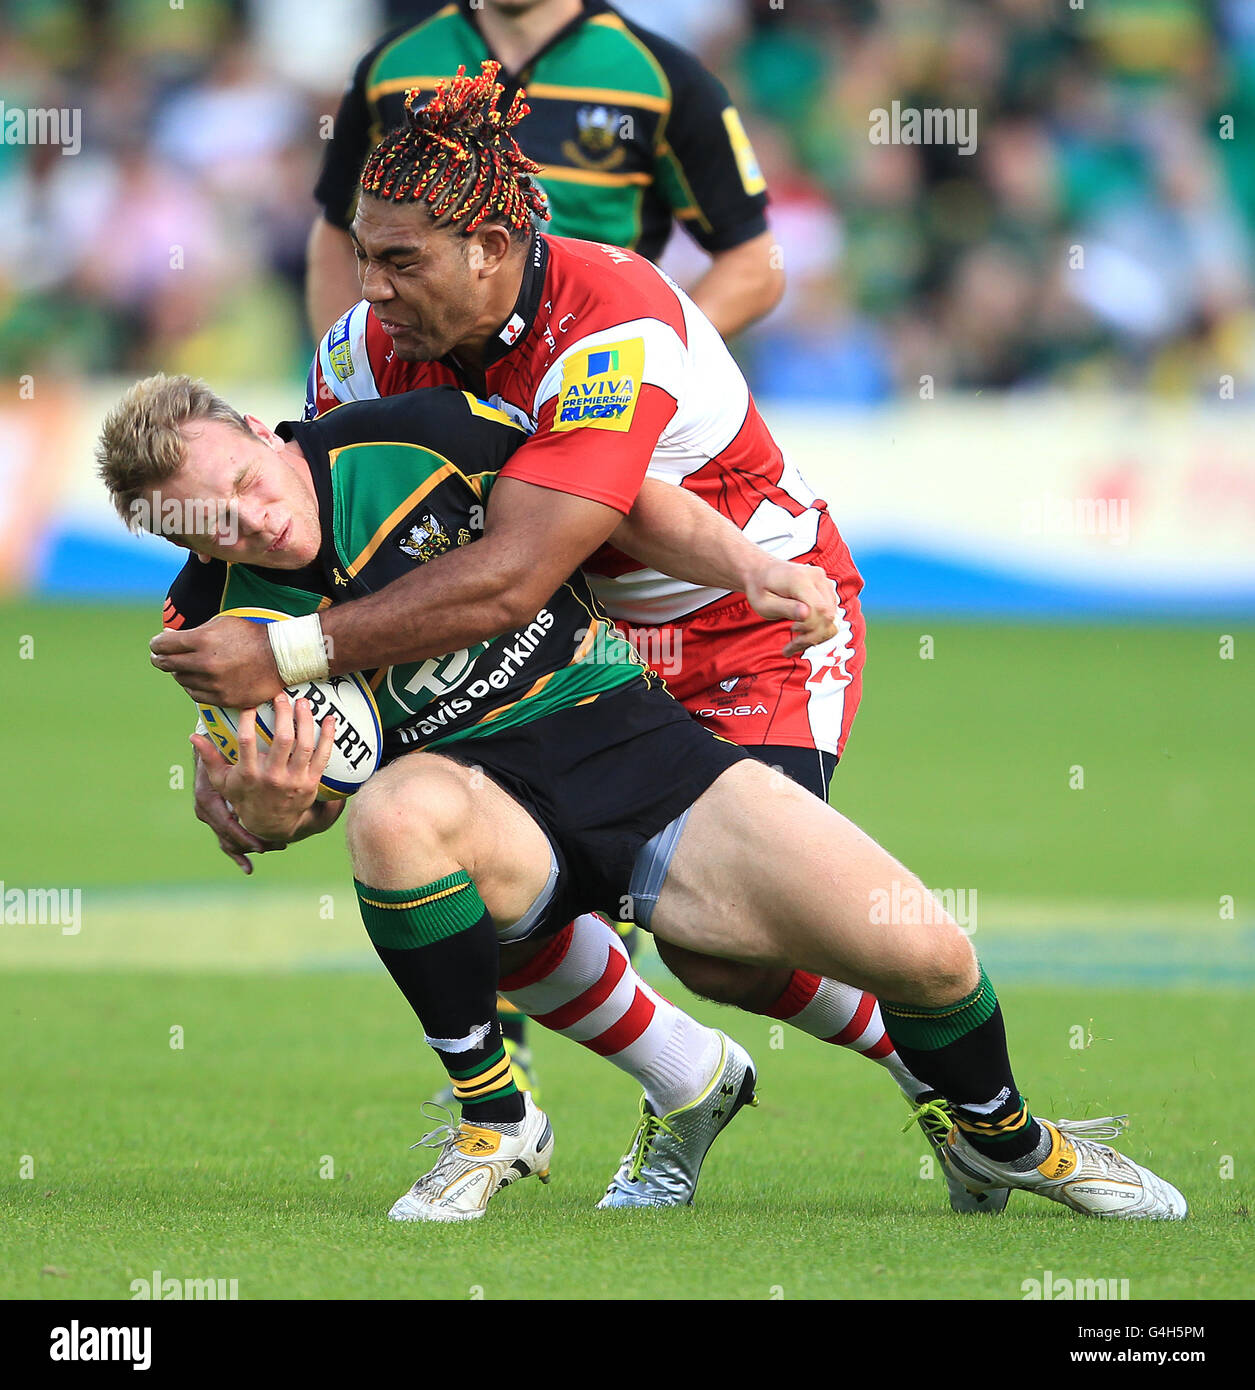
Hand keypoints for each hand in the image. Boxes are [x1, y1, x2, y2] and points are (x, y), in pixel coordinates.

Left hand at [151, 616, 283, 707]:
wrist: (280, 657)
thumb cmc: (249, 636)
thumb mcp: (221, 623)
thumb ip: (191, 631)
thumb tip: (165, 636)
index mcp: (203, 640)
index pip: (162, 645)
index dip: (156, 644)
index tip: (157, 645)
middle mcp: (206, 663)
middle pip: (167, 664)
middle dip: (160, 658)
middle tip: (160, 657)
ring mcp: (214, 683)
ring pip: (181, 680)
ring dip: (180, 672)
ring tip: (188, 666)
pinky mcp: (223, 698)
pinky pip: (195, 694)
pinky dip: (193, 686)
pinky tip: (200, 678)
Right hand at [189, 695, 336, 844]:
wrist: (271, 825)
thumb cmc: (244, 798)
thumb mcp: (223, 782)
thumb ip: (210, 758)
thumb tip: (193, 736)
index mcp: (249, 774)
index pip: (246, 742)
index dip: (247, 720)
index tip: (250, 703)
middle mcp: (273, 777)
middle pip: (282, 740)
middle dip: (283, 713)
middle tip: (281, 695)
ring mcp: (294, 780)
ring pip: (304, 745)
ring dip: (305, 721)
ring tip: (303, 702)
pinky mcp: (311, 783)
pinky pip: (323, 756)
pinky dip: (328, 736)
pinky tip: (330, 719)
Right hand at [193, 749, 286, 875]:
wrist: (205, 753)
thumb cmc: (217, 753)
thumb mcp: (224, 758)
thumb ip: (235, 767)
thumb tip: (239, 764)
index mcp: (208, 801)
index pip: (227, 826)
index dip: (245, 837)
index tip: (261, 846)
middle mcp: (205, 812)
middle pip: (229, 838)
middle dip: (253, 845)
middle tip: (279, 846)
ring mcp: (210, 817)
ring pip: (228, 841)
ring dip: (249, 848)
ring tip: (276, 848)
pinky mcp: (216, 819)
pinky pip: (227, 839)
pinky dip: (238, 851)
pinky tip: (248, 866)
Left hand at [745, 560, 838, 656]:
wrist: (761, 572)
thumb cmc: (760, 589)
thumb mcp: (764, 603)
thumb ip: (785, 608)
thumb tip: (806, 614)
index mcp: (800, 579)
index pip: (818, 609)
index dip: (809, 628)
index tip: (791, 636)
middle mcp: (817, 577)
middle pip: (828, 614)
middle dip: (812, 636)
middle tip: (791, 647)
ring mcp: (824, 582)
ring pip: (832, 617)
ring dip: (816, 635)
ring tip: (795, 644)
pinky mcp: (826, 589)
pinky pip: (831, 613)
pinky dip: (819, 629)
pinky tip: (802, 634)